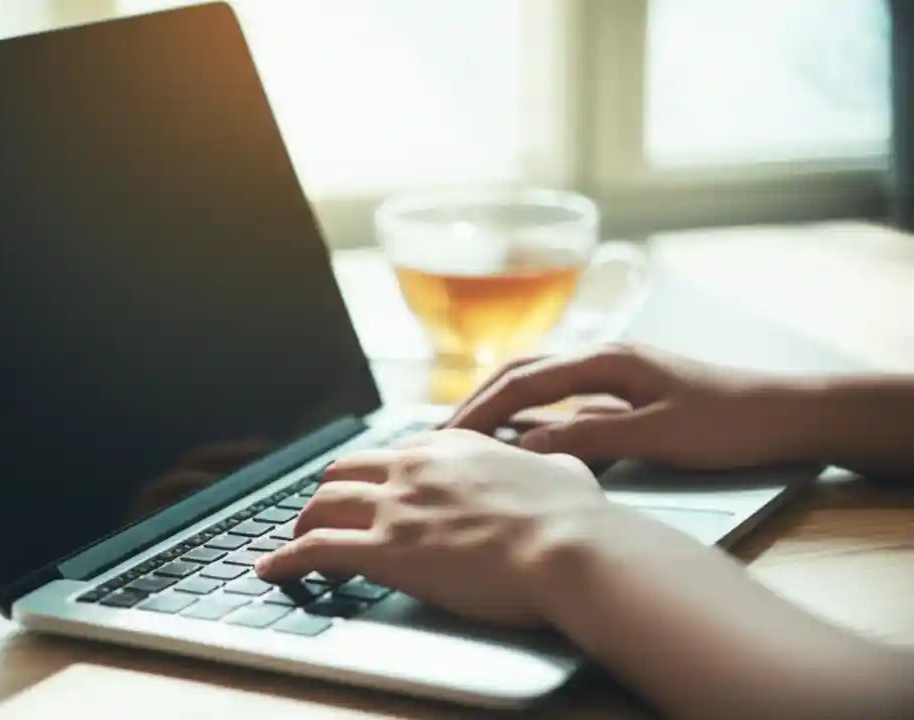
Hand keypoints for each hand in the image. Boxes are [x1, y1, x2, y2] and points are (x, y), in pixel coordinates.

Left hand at [255, 429, 609, 625]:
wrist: (569, 548)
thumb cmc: (574, 517)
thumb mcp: (563, 471)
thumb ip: (549, 465)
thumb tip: (560, 468)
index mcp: (450, 447)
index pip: (391, 455)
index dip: (374, 476)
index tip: (369, 490)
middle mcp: (413, 469)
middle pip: (345, 472)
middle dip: (328, 493)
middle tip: (322, 513)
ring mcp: (395, 508)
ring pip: (322, 505)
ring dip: (302, 523)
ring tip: (293, 542)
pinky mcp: (385, 551)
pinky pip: (316, 549)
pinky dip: (286, 559)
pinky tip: (272, 570)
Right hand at [447, 344, 804, 469]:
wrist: (787, 413)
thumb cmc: (728, 422)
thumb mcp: (655, 435)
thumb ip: (587, 439)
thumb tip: (523, 448)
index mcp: (605, 360)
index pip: (522, 382)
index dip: (479, 411)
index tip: (446, 439)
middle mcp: (603, 357)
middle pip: (520, 371)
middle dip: (478, 401)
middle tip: (442, 436)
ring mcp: (614, 372)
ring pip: (538, 382)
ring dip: (501, 404)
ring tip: (468, 435)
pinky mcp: (625, 392)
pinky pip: (562, 399)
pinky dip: (531, 415)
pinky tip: (521, 437)